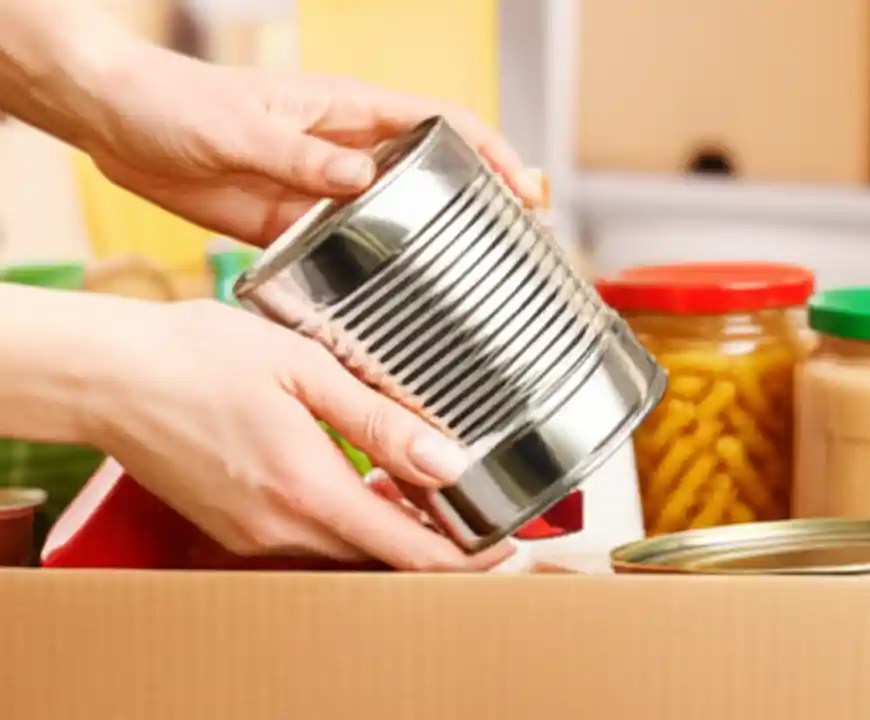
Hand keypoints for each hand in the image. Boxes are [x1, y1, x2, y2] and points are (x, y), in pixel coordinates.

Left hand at [77, 42, 540, 245]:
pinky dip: (374, 272)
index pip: (439, 124)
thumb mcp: (238, 127)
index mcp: (345, 110)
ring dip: (432, 244)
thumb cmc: (175, 103)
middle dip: (479, 202)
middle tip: (518, 245)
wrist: (115, 126)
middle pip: (432, 174)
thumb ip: (300, 155)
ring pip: (396, 218)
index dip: (490, 151)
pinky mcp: (295, 225)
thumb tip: (362, 178)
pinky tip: (393, 300)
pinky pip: (346, 251)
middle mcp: (345, 151)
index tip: (526, 187)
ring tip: (472, 282)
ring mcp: (323, 190)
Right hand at [83, 297, 513, 570]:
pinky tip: (357, 471)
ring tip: (417, 472)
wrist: (107, 374)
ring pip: (349, 547)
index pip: (413, 553)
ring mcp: (254, 535)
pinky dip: (348, 514)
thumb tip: (450, 458)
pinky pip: (311, 537)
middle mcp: (281, 529)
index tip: (507, 540)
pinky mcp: (235, 528)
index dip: (471, 556)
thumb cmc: (198, 356)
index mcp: (308, 492)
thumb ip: (381, 420)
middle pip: (386, 555)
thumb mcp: (304, 369)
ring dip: (391, 522)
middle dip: (436, 534)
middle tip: (470, 492)